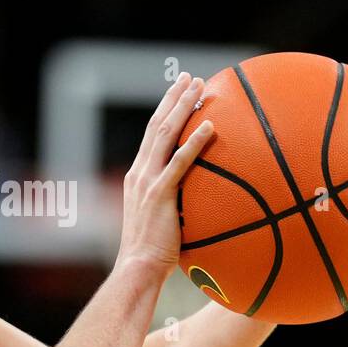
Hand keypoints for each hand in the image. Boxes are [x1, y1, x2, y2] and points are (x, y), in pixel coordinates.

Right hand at [116, 72, 213, 277]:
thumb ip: (176, 205)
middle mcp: (139, 173)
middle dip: (174, 99)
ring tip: (199, 88)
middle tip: (190, 78)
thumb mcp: (162, 222)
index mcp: (138, 176)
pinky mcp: (160, 194)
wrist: (138, 268)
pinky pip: (180, 162)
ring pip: (165, 135)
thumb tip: (201, 201)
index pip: (151, 136)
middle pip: (156, 126)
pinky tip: (210, 126)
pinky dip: (194, 141)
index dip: (165, 111)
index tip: (179, 93)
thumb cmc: (154, 254)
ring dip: (183, 108)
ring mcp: (148, 181)